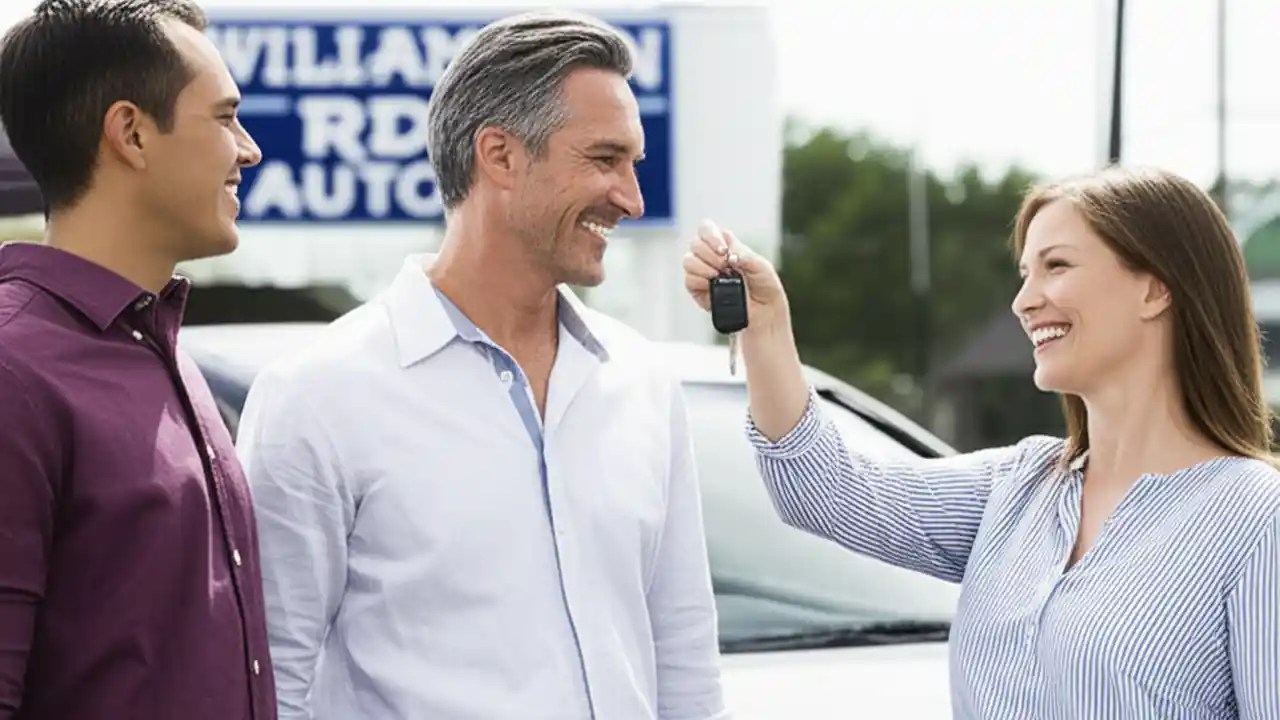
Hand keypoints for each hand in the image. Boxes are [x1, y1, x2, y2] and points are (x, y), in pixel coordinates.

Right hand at [682, 219, 789, 333]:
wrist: (764, 311)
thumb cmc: (764, 286)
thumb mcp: (761, 265)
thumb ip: (745, 254)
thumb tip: (729, 254)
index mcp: (724, 244)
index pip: (706, 229)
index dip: (711, 236)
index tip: (724, 250)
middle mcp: (710, 256)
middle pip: (695, 243)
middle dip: (710, 255)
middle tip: (726, 266)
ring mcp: (702, 273)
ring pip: (688, 260)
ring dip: (704, 267)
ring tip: (719, 276)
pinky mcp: (697, 290)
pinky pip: (689, 280)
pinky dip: (700, 280)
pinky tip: (712, 285)